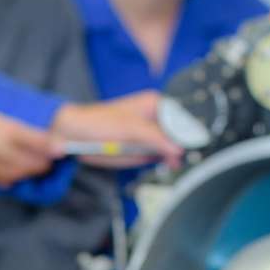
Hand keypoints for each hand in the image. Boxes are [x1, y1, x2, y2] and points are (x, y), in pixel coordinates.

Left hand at [52, 93, 182, 169]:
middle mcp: (155, 118)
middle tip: (188, 159)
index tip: (196, 148)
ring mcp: (149, 134)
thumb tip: (178, 149)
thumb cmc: (98, 123)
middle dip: (184, 147)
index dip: (191, 134)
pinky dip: (163, 162)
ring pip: (171, 147)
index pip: (183, 119)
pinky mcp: (141, 148)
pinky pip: (158, 156)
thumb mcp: (130, 129)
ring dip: (175, 157)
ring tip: (178, 164)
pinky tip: (168, 165)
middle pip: (179, 134)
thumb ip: (155, 138)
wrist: (73, 135)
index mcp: (155, 104)